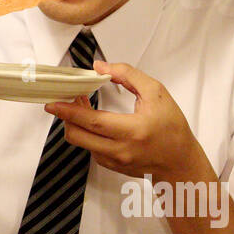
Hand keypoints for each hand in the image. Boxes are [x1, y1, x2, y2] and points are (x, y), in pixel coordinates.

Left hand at [44, 60, 209, 182]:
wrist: (179, 161)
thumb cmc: (171, 127)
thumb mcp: (156, 93)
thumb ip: (128, 75)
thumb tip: (100, 67)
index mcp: (133, 130)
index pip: (93, 122)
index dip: (70, 112)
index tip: (53, 103)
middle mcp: (121, 150)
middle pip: (79, 135)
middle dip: (65, 117)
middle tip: (64, 100)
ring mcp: (115, 161)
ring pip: (81, 143)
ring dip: (76, 124)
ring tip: (81, 107)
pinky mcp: (112, 167)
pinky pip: (90, 149)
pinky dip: (87, 134)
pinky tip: (93, 122)